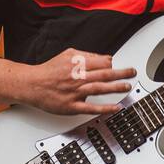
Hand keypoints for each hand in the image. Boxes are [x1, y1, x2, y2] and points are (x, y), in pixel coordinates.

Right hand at [15, 48, 135, 115]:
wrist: (31, 85)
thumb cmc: (49, 71)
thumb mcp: (67, 55)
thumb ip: (85, 55)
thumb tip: (103, 58)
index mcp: (77, 64)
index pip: (101, 62)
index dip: (112, 64)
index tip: (119, 65)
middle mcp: (77, 77)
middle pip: (104, 74)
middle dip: (121, 73)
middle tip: (132, 72)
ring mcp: (75, 92)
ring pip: (99, 89)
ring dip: (116, 87)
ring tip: (128, 86)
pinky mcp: (71, 106)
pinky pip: (90, 107)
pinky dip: (104, 108)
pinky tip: (115, 108)